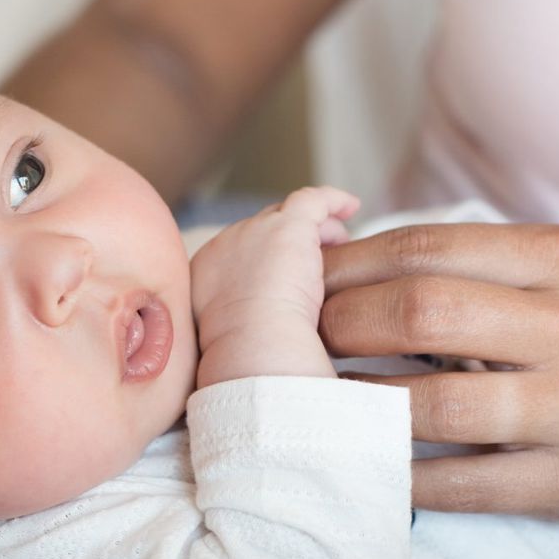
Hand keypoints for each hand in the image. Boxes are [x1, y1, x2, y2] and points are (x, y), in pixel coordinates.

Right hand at [191, 185, 358, 383]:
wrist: (253, 346)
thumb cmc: (246, 359)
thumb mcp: (232, 341)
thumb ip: (243, 328)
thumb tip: (261, 337)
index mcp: (207, 274)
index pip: (238, 255)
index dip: (264, 260)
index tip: (283, 278)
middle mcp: (225, 245)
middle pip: (262, 232)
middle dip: (288, 243)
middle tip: (315, 261)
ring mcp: (255, 231)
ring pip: (287, 216)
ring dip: (313, 227)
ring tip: (338, 240)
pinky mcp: (288, 226)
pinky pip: (311, 199)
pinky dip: (331, 200)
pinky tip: (351, 206)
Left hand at [319, 223, 558, 531]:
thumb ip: (478, 266)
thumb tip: (350, 262)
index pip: (428, 248)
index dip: (349, 267)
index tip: (304, 285)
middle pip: (423, 313)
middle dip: (343, 327)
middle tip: (302, 346)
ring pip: (437, 405)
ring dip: (361, 406)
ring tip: (321, 405)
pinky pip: (466, 484)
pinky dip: (403, 476)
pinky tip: (368, 464)